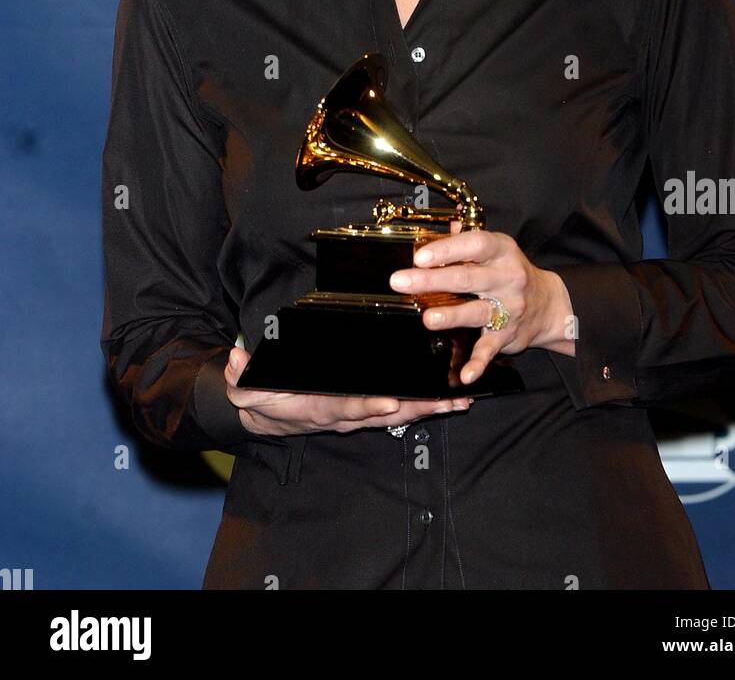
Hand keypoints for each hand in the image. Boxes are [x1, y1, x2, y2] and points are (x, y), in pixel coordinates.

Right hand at [224, 346, 472, 436]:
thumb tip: (234, 359)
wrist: (265, 414)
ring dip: (430, 407)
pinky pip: (399, 408)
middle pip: (388, 413)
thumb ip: (239, 377)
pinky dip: (423, 404)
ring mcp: (357, 413)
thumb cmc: (260, 397)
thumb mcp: (243, 388)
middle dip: (420, 408)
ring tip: (461, 398)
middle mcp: (345, 414)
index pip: (347, 407)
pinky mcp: (365, 408)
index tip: (390, 401)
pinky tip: (448, 397)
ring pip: (400, 412)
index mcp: (319, 408)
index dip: (368, 405)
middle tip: (451, 400)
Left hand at [388, 221, 574, 385]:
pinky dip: (478, 363)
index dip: (447, 249)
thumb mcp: (495, 249)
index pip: (474, 245)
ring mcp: (508, 308)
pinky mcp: (506, 335)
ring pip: (476, 312)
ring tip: (428, 319)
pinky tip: (466, 374)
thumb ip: (465, 239)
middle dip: (432, 280)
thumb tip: (436, 229)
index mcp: (501, 251)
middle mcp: (507, 278)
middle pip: (467, 279)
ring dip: (452, 316)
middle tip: (400, 281)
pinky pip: (490, 349)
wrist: (548, 304)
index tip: (420, 256)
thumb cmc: (510, 271)